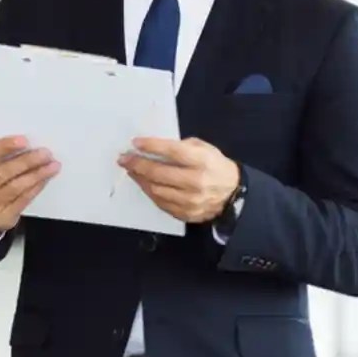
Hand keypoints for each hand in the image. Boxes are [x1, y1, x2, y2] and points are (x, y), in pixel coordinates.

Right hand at [0, 135, 60, 240]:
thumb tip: (26, 145)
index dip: (3, 146)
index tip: (24, 140)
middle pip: (2, 172)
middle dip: (26, 161)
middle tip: (46, 152)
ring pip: (15, 187)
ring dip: (37, 175)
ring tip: (53, 165)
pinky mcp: (3, 217)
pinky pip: (23, 200)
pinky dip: (36, 188)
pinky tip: (45, 179)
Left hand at [118, 137, 239, 223]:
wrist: (233, 193)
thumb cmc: (214, 165)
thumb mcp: (203, 148)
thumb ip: (180, 146)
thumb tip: (152, 147)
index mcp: (202, 161)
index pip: (172, 152)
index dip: (151, 146)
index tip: (135, 143)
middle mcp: (196, 182)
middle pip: (159, 174)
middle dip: (137, 164)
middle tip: (124, 158)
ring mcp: (191, 201)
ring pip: (156, 190)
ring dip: (140, 179)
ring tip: (131, 170)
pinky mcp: (186, 213)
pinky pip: (160, 203)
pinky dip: (149, 191)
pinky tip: (143, 182)